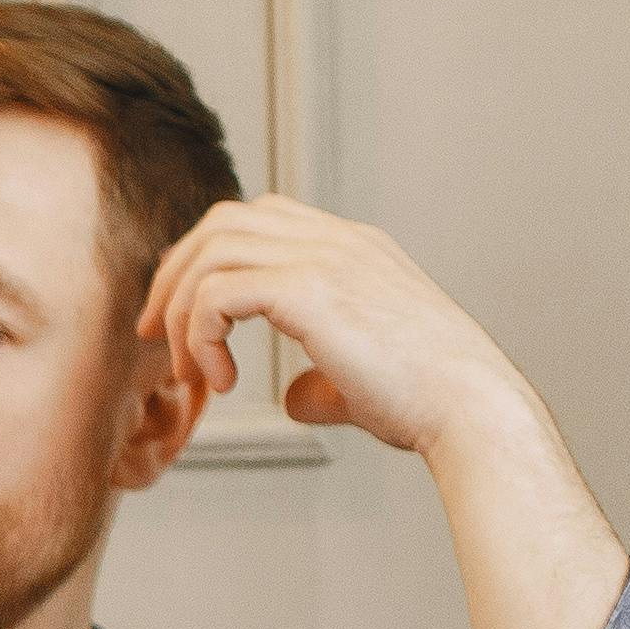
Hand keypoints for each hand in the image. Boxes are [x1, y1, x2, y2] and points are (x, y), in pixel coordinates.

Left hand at [133, 198, 626, 628]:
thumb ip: (323, 379)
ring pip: (212, 251)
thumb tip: (295, 398)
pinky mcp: (312, 288)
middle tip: (157, 334)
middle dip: (175, 274)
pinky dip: (201, 335)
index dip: (208, 260)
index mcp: (355, 250)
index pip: (262, 219)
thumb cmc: (429, 404)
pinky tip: (221, 381)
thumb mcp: (365, 383)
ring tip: (193, 373)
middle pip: (224, 221)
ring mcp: (328, 257)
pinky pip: (218, 291)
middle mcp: (341, 241)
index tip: (184, 318)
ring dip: (183, 312)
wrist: (472, 410)